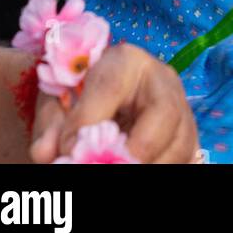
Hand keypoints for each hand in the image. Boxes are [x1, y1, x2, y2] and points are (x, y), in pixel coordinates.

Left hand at [30, 42, 198, 164]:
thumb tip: (45, 153)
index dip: (88, 120)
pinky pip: (184, 162)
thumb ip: (49, 125)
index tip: (67, 149)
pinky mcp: (186, 140)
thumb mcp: (57, 100)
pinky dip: (156, 171)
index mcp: (127, 61)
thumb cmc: (80, 95)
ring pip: (179, 145)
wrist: (104, 100)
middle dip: (137, 149)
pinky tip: (128, 169)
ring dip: (147, 167)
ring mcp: (181, 112)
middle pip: (165, 112)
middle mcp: (163, 82)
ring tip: (112, 169)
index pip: (111, 86)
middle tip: (107, 166)